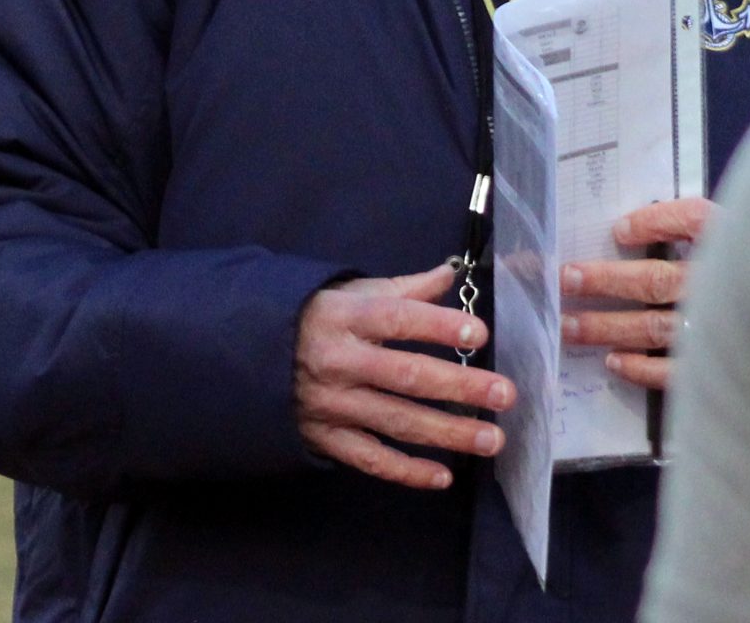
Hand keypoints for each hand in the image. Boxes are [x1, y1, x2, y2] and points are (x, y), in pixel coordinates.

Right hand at [295, 263, 515, 489]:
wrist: (245, 354)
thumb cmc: (313, 318)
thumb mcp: (351, 293)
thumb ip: (405, 288)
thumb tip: (451, 274)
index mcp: (346, 318)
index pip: (399, 320)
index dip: (439, 327)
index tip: (479, 334)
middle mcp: (339, 362)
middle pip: (407, 376)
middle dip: (461, 388)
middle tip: (504, 395)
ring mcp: (331, 404)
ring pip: (396, 422)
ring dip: (448, 434)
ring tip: (491, 440)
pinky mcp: (325, 438)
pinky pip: (370, 459)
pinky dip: (406, 471)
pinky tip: (444, 476)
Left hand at [560, 197, 718, 391]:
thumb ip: (712, 231)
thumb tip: (648, 227)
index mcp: (739, 246)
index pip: (691, 220)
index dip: (653, 222)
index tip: (619, 230)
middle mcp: (725, 286)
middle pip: (654, 280)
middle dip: (605, 281)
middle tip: (566, 279)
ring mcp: (720, 331)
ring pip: (653, 328)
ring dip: (607, 326)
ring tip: (571, 324)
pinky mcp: (720, 371)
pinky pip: (672, 372)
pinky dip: (641, 368)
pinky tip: (613, 364)